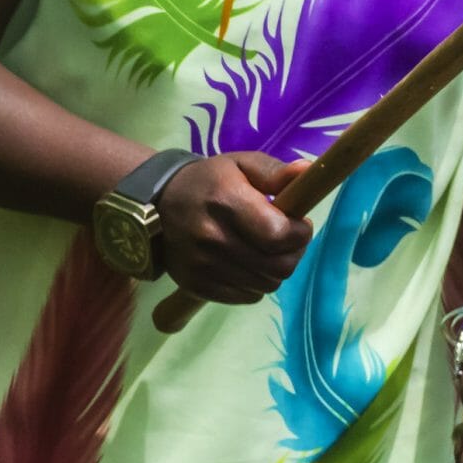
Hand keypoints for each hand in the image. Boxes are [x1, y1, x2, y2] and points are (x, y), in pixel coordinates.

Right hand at [157, 154, 313, 304]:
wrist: (156, 206)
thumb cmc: (208, 182)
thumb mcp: (241, 165)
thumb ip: (275, 171)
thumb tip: (306, 171)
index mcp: (226, 202)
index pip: (278, 235)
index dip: (299, 234)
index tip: (298, 224)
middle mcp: (212, 238)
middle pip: (278, 267)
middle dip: (293, 254)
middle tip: (285, 241)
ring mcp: (202, 266)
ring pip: (265, 285)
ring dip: (274, 271)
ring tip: (265, 252)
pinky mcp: (195, 285)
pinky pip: (246, 297)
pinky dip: (254, 285)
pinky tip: (247, 266)